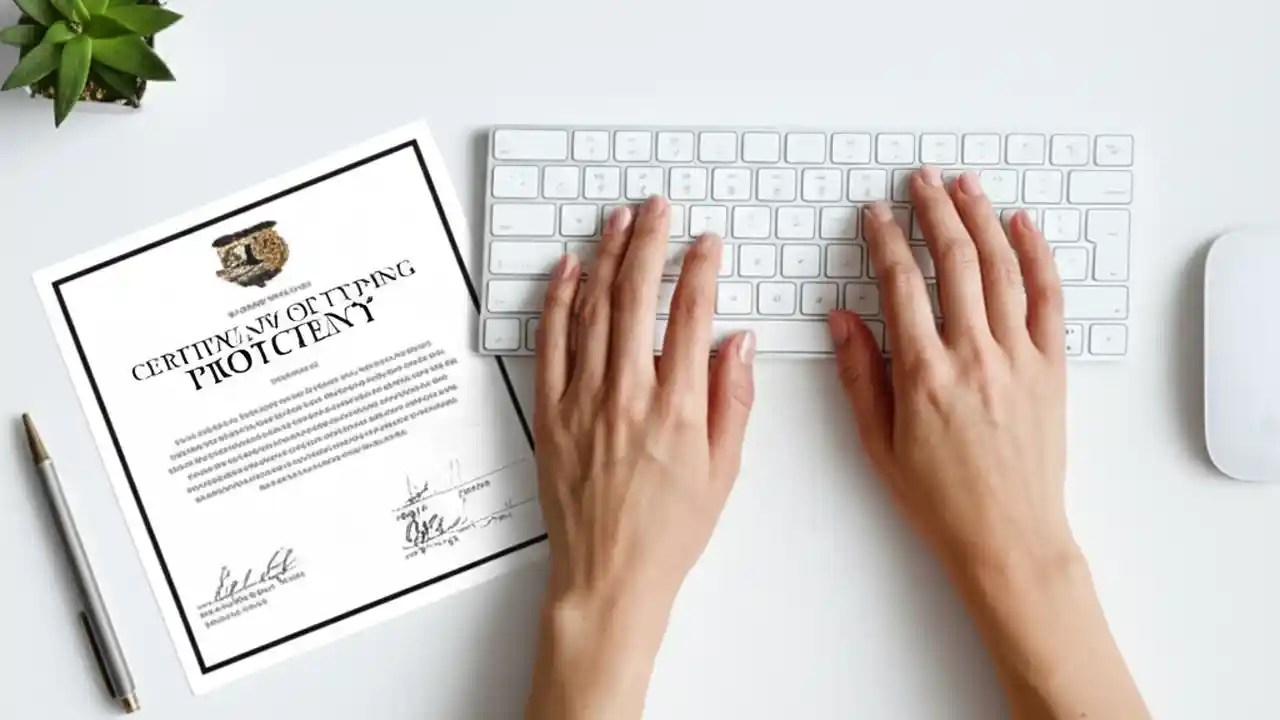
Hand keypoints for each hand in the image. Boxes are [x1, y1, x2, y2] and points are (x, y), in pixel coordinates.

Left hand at [526, 196, 754, 719]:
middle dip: (649, 242)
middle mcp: (627, 395)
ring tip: (616, 221)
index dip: (701, 269)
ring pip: (591, 310)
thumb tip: (737, 342)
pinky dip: (557, 301)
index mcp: (677, 409)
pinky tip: (566, 271)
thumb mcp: (723, 470)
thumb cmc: (668, 532)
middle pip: (637, 298)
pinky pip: (550, 343)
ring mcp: (582, 402)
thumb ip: (733, 399)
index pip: (692, 316)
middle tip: (656, 208)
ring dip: (604, 258)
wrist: (608, 577)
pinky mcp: (550, 414)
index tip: (706, 244)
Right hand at [828, 167, 1147, 718]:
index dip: (885, 240)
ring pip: (1001, 268)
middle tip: (919, 180)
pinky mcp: (1052, 368)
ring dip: (981, 218)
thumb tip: (842, 318)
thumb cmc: (940, 498)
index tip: (875, 214)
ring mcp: (1019, 358)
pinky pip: (1048, 298)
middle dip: (933, 210)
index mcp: (924, 375)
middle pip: (954, 261)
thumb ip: (859, 375)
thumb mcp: (878, 442)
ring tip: (964, 185)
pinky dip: (1037, 255)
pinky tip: (1022, 225)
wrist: (1008, 536)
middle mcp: (974, 356)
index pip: (901, 284)